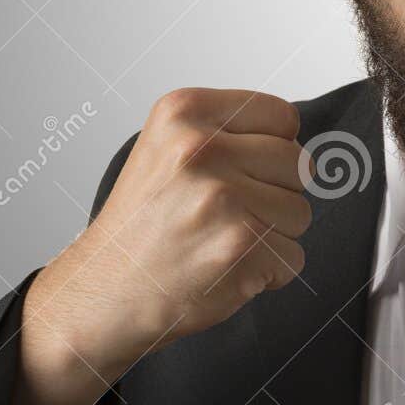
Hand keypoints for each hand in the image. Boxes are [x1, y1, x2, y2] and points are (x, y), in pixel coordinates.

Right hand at [0, 89, 310, 404]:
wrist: (104, 293)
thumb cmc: (142, 225)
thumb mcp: (167, 147)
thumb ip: (229, 132)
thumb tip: (298, 140)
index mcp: (183, 111)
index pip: (282, 116)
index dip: (271, 150)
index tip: (238, 173)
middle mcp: (202, 148)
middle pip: (298, 163)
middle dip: (274, 194)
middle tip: (225, 216)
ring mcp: (223, 197)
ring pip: (301, 212)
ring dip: (273, 235)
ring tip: (220, 241)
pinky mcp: (241, 245)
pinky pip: (294, 256)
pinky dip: (269, 273)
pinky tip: (224, 269)